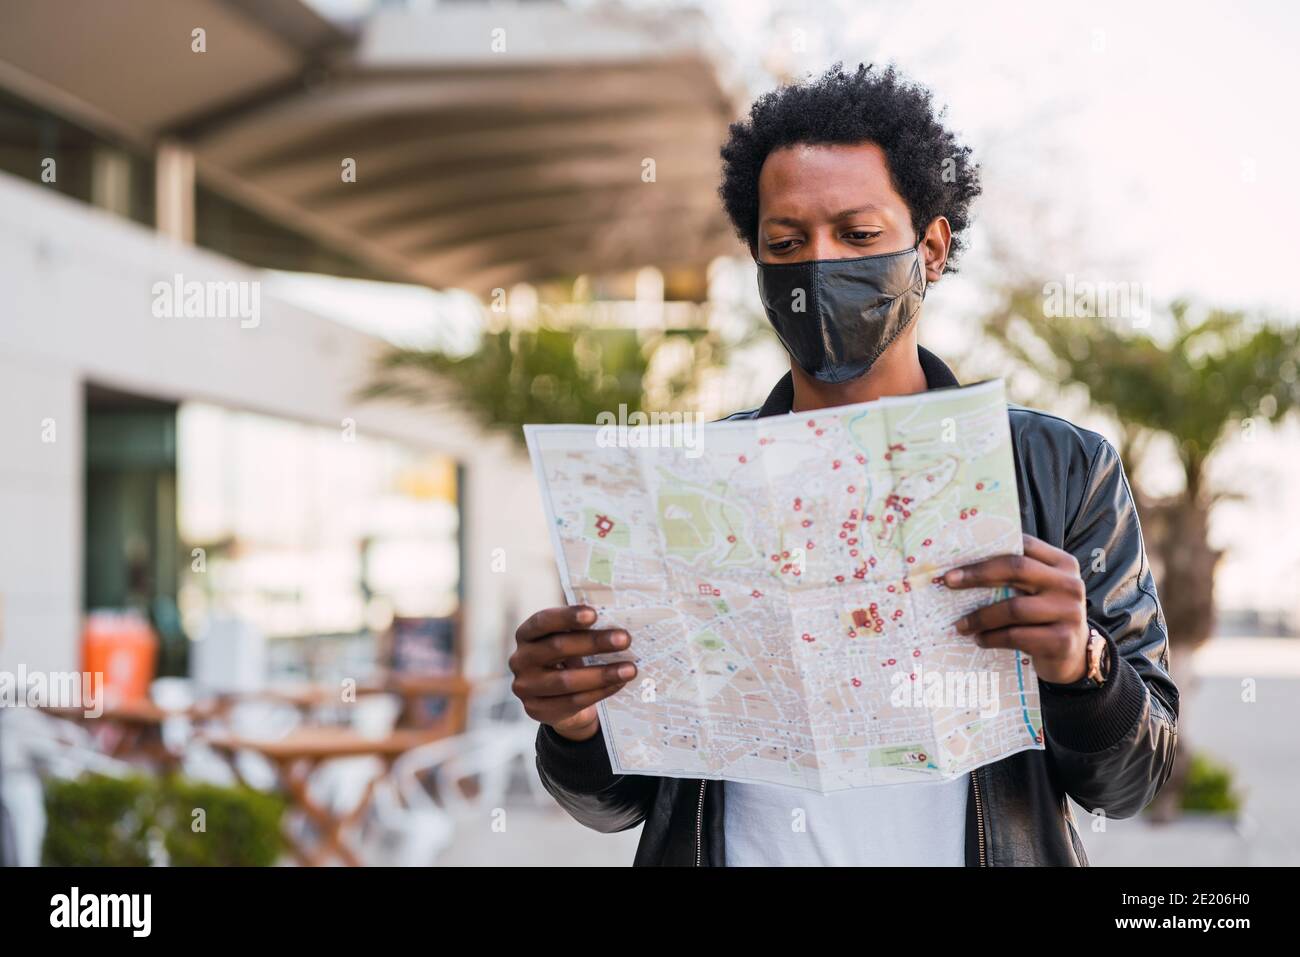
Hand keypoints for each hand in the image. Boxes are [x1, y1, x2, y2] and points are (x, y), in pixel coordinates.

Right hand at [509, 605, 636, 741]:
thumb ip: (581, 631)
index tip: (594, 614)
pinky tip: (618, 683)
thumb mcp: (567, 642)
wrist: (556, 700)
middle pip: (557, 648)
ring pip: (567, 680)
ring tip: (630, 669)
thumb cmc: (565, 660)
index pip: (542, 622)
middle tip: (625, 639)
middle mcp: (520, 659)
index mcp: (525, 635)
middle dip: (594, 643)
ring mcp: (525, 687)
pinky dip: (600, 692)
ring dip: (602, 674)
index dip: (567, 617)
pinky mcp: (537, 710)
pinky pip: (573, 701)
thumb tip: (615, 622)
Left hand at [943, 534, 1089, 683]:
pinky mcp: (1063, 640)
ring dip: (980, 617)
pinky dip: (992, 638)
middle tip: (948, 582)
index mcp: (1062, 563)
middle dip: (977, 574)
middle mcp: (1069, 583)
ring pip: (1014, 608)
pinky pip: (1017, 636)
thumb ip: (1014, 575)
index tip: (956, 558)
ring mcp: (1070, 612)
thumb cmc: (1043, 617)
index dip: (987, 549)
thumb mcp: (1036, 591)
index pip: (1023, 545)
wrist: (1072, 656)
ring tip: (961, 625)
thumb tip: (961, 567)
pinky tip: (980, 639)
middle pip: (1017, 568)